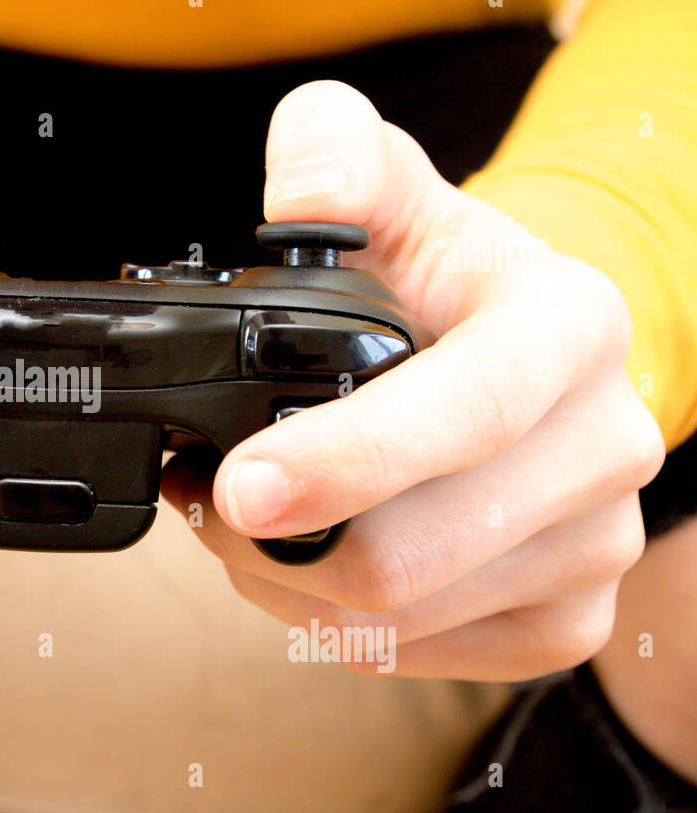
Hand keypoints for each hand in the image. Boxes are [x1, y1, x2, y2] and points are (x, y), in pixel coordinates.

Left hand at [162, 80, 665, 680]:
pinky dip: (325, 620)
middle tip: (207, 491)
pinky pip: (408, 656)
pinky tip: (304, 561)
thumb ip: (334, 156)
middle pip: (410, 553)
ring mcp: (593, 545)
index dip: (349, 461)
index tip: (242, 488)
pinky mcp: (565, 620)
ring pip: (393, 619)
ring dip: (281, 580)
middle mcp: (604, 444)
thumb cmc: (444, 278)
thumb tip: (300, 191)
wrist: (518, 354)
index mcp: (569, 328)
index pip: (468, 411)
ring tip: (246, 520)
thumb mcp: (390, 190)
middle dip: (269, 540)